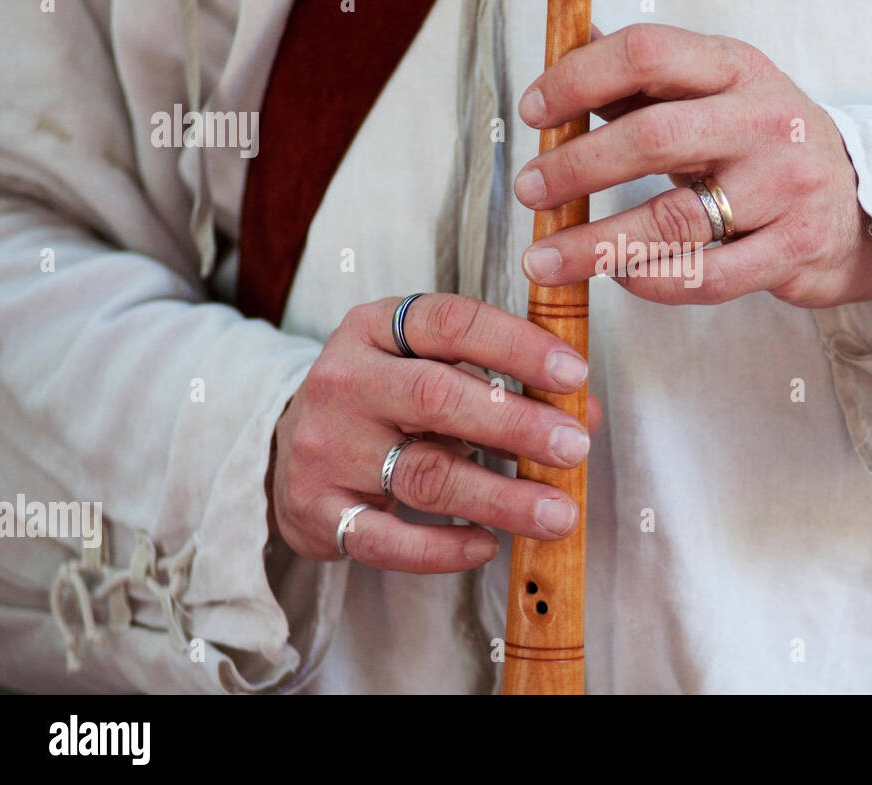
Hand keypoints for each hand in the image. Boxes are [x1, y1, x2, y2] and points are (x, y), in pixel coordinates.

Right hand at [267, 294, 600, 572]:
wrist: (287, 445)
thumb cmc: (384, 400)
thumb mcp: (431, 367)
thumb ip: (504, 382)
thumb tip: (584, 415)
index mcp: (374, 328)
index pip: (450, 323)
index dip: (518, 346)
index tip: (574, 374)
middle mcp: (344, 380)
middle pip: (436, 398)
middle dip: (516, 424)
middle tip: (575, 448)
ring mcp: (326, 446)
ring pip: (422, 473)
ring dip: (499, 497)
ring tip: (556, 514)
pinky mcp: (317, 509)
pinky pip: (385, 539)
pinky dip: (441, 549)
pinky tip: (486, 546)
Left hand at [512, 23, 871, 306]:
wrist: (864, 203)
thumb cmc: (769, 145)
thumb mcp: (722, 94)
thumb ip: (651, 85)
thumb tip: (566, 67)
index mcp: (738, 67)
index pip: (648, 52)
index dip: (578, 78)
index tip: (532, 112)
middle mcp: (766, 120)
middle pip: (652, 137)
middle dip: (576, 166)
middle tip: (528, 191)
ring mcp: (785, 187)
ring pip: (674, 219)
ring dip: (595, 243)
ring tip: (543, 260)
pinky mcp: (794, 249)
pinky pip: (706, 276)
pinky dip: (652, 282)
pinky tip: (619, 280)